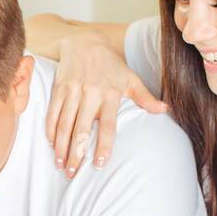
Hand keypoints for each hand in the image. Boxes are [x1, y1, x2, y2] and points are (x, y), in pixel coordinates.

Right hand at [48, 28, 166, 178]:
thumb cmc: (110, 64)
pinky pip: (52, 113)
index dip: (102, 145)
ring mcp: (72, 91)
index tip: (98, 164)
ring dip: (61, 146)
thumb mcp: (130, 78)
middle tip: (72, 174)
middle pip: (82, 129)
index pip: (107, 125)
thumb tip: (165, 110)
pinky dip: (50, 130)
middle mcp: (90, 94)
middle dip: (76, 154)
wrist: (84, 41)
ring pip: (65, 124)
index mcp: (110, 94)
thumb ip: (145, 97)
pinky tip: (51, 145)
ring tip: (60, 165)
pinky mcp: (58, 89)